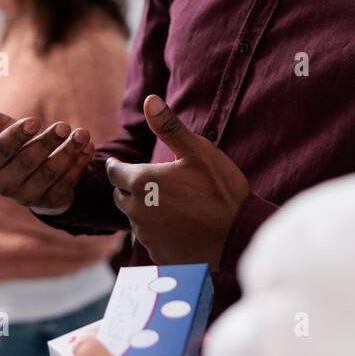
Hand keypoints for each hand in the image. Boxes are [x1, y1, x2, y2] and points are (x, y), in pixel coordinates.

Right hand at [0, 84, 95, 210]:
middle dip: (47, 143)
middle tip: (65, 125)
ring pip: (49, 175)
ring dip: (68, 153)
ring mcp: (27, 197)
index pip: (0, 151)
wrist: (34, 174)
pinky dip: (79, 165)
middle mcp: (5, 185)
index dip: (16, 137)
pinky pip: (67, 184)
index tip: (34, 121)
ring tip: (83, 134)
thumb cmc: (13, 144)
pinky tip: (88, 148)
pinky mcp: (50, 202)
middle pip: (27, 163)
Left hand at [106, 95, 249, 267]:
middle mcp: (137, 211)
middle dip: (131, 189)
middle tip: (151, 184)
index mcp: (142, 182)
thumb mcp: (198, 150)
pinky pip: (150, 240)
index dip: (118, 167)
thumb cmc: (220, 188)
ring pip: (135, 219)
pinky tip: (179, 226)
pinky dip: (159, 232)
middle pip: (121, 197)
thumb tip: (149, 99)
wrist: (240, 234)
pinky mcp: (157, 256)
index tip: (120, 165)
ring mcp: (146, 236)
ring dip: (145, 211)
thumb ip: (169, 127)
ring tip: (170, 205)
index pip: (114, 173)